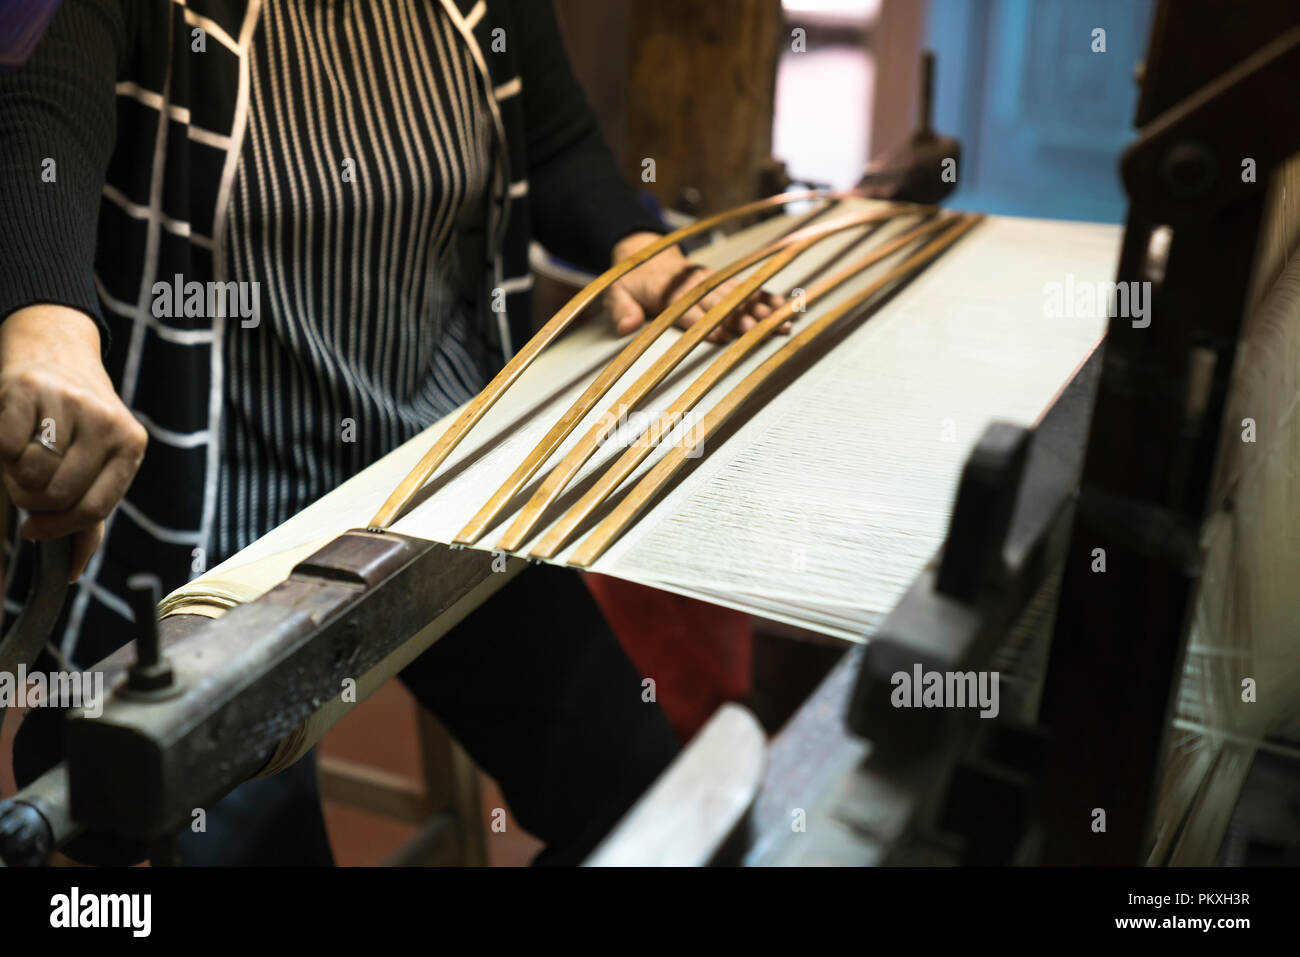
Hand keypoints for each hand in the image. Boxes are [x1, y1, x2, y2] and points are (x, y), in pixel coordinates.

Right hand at [0, 305, 147, 580]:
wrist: (56, 350)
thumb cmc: (77, 422)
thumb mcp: (99, 461)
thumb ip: (88, 515)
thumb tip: (71, 571)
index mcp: (131, 444)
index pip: (94, 509)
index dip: (59, 529)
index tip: (34, 532)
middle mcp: (106, 421)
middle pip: (57, 496)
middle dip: (33, 501)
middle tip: (27, 484)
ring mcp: (68, 403)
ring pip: (29, 474)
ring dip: (15, 476)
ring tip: (24, 456)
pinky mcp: (26, 389)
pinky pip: (4, 446)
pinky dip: (0, 450)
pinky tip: (12, 435)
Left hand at [604, 231, 788, 343]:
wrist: (645, 253)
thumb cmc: (631, 281)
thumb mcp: (616, 294)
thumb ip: (621, 311)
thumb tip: (627, 327)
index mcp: (671, 292)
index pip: (691, 311)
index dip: (706, 323)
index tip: (723, 336)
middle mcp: (696, 285)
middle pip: (722, 305)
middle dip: (743, 318)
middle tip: (763, 331)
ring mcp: (713, 281)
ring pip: (740, 296)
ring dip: (762, 310)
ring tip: (783, 323)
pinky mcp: (723, 280)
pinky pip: (747, 288)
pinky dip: (767, 297)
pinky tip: (785, 307)